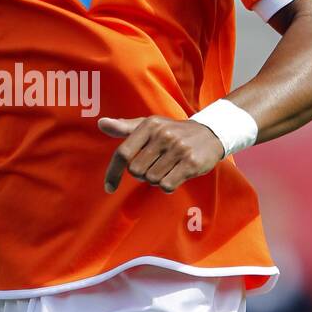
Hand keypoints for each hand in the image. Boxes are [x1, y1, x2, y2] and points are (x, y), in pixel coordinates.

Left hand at [98, 115, 224, 193]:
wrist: (210, 133)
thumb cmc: (173, 131)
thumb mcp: (150, 125)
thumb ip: (125, 127)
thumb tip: (101, 124)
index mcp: (149, 125)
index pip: (123, 153)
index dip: (113, 172)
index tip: (109, 187)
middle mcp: (163, 135)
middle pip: (136, 171)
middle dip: (142, 174)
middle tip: (155, 165)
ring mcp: (178, 149)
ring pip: (152, 179)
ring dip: (157, 179)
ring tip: (168, 167)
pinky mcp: (191, 163)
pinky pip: (167, 185)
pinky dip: (168, 185)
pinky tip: (176, 175)